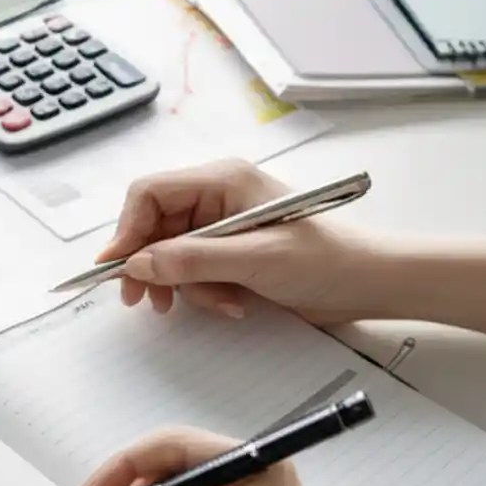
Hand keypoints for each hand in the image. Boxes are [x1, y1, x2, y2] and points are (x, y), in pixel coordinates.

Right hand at [97, 159, 375, 324]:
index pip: (149, 194)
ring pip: (168, 256)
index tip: (116, 268)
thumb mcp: (255, 259)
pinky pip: (191, 273)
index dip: (126, 230)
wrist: (369, 284)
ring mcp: (220, 227)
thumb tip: (137, 264)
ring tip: (216, 305)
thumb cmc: (326, 260)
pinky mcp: (227, 254)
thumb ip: (192, 260)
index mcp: (221, 180)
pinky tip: (231, 305)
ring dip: (184, 286)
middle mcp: (215, 198)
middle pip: (152, 227)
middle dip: (151, 266)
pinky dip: (202, 294)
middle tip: (142, 302)